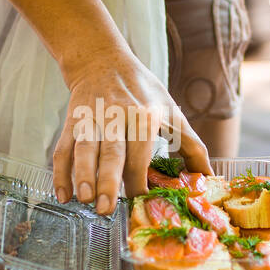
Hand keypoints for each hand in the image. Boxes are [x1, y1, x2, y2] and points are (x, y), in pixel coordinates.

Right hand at [53, 49, 211, 213]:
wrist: (102, 60)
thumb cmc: (142, 91)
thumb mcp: (171, 110)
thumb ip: (191, 144)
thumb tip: (209, 177)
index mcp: (143, 117)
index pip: (141, 154)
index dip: (140, 181)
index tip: (141, 203)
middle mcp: (115, 118)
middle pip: (111, 152)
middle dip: (108, 181)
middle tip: (106, 209)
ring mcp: (91, 120)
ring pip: (84, 149)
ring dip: (82, 175)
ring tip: (83, 200)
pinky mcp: (72, 122)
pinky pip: (63, 149)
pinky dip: (60, 172)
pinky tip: (62, 195)